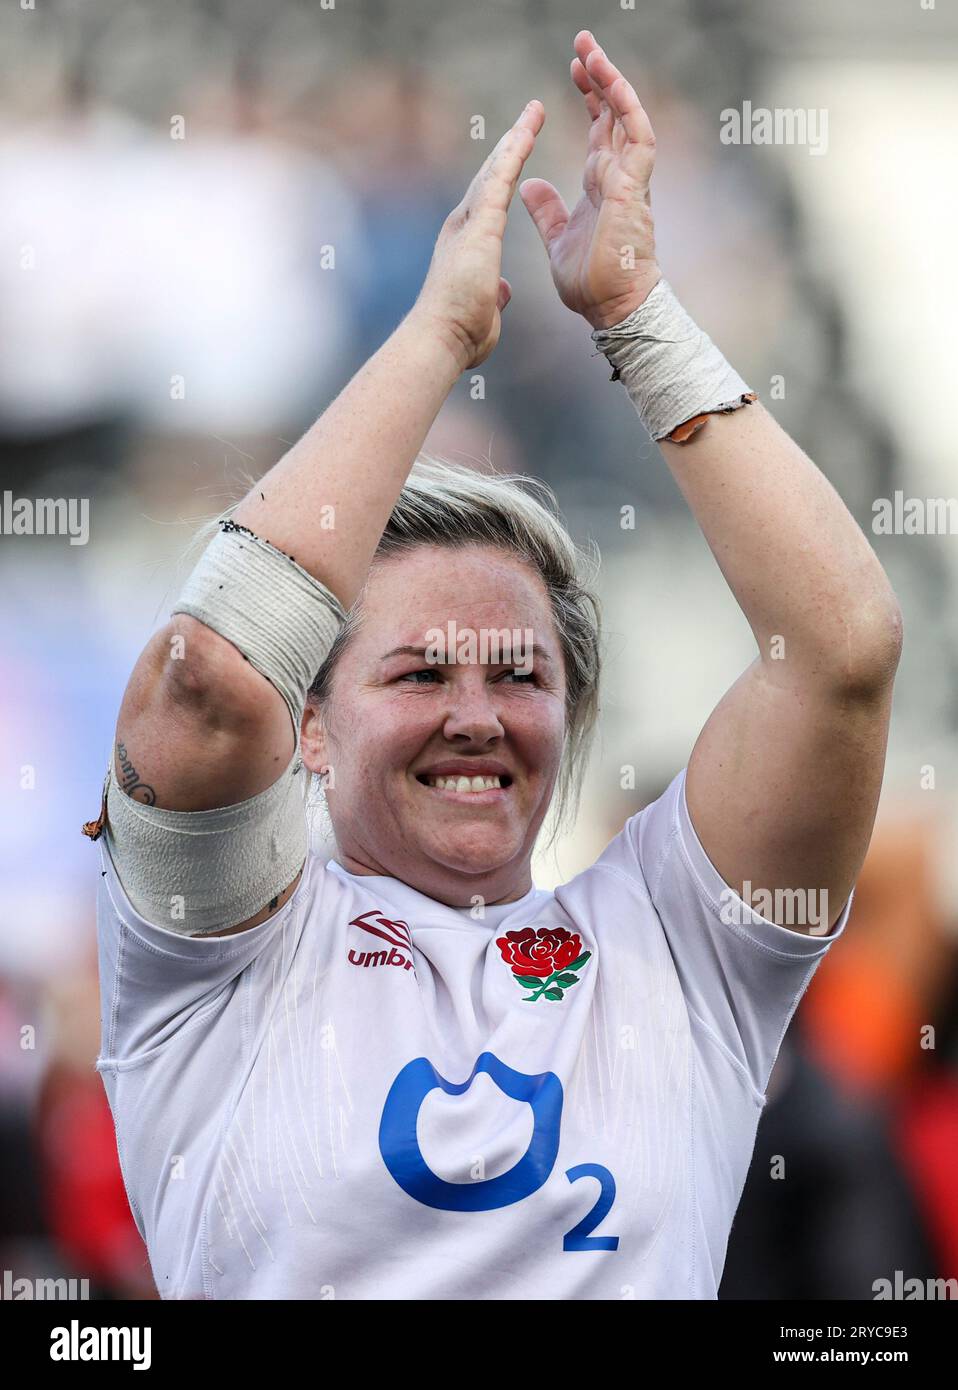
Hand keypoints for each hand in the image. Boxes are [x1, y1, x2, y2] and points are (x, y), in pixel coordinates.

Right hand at [412, 100, 545, 372]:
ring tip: (533, 112)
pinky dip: (514, 152)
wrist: (441, 338)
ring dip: (514, 139)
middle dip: (510, 146)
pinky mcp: (479, 224)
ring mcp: (468, 221)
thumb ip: (495, 293)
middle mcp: (463, 225)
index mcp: (467, 243)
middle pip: (490, 175)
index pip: (490, 201)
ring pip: (495, 169)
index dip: (504, 176)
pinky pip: (500, 178)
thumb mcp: (487, 307)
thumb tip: (503, 291)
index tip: (518, 156)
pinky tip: (527, 130)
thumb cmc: (460, 333)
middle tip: (527, 119)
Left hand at [520, 31, 659, 330]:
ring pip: (627, 116)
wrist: (609, 309)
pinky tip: (612, 81)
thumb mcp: (557, 239)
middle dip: (600, 77)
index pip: (599, 131)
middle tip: (583, 42)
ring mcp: (629, 180)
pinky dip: (627, 106)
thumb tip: (529, 185)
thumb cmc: (590, 284)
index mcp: (601, 186)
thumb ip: (547, 210)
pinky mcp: (633, 187)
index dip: (589, 99)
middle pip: (614, 114)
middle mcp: (618, 176)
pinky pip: (639, 136)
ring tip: (592, 50)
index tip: (574, 71)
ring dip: (611, 81)